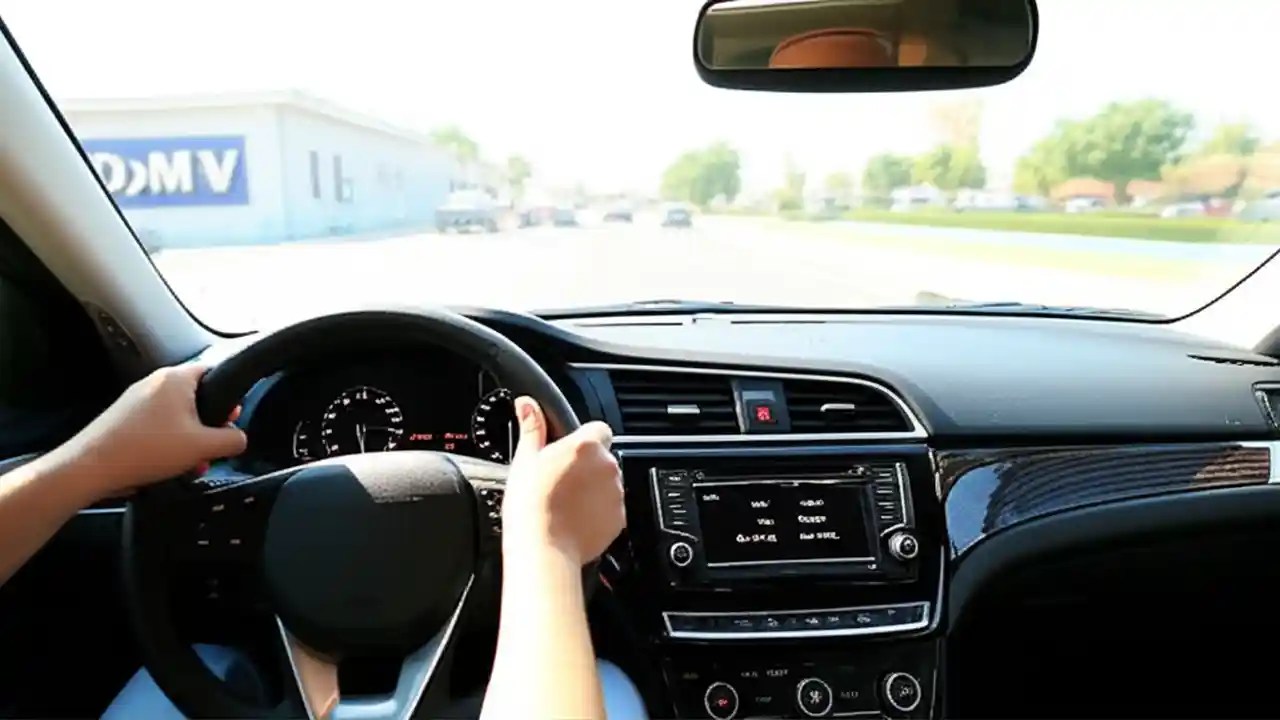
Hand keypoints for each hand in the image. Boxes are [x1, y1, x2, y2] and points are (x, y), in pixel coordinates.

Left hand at [51, 364, 246, 499]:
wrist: (91, 467)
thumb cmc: (148, 449)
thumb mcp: (203, 447)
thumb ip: (232, 440)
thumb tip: (239, 438)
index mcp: (176, 378)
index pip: (215, 371)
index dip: (229, 395)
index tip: (232, 419)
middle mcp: (155, 382)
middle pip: (196, 397)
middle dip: (209, 425)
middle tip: (212, 446)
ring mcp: (136, 399)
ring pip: (177, 415)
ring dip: (190, 439)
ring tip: (191, 463)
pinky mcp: (124, 417)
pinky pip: (158, 424)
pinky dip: (169, 442)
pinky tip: (169, 465)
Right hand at [501, 397, 624, 565]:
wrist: (543, 547)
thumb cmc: (531, 504)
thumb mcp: (525, 459)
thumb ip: (532, 427)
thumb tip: (527, 404)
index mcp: (586, 446)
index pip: (598, 428)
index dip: (584, 439)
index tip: (569, 451)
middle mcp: (607, 466)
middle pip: (602, 458)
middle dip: (586, 467)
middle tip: (561, 480)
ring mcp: (616, 494)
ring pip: (607, 484)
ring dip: (593, 490)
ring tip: (565, 503)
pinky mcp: (619, 519)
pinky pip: (611, 510)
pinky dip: (598, 513)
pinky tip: (574, 520)